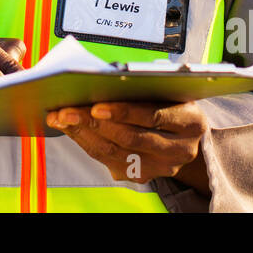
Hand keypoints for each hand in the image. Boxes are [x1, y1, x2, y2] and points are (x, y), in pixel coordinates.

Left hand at [45, 100, 209, 186]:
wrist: (188, 137)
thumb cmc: (172, 102)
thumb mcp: (170, 89)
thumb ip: (145, 85)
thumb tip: (105, 77)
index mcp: (191, 122)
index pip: (154, 116)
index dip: (124, 111)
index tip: (96, 105)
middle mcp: (180, 149)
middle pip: (131, 137)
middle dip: (94, 123)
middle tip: (67, 110)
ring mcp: (162, 166)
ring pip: (116, 152)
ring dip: (84, 134)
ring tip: (62, 118)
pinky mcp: (144, 175)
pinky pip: (109, 161)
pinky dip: (87, 143)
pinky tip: (71, 129)